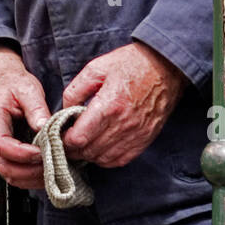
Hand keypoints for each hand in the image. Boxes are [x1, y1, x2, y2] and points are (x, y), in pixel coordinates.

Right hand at [0, 44, 50, 189]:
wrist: (4, 81)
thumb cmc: (13, 83)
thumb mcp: (27, 89)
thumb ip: (36, 109)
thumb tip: (46, 128)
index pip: (0, 145)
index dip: (22, 153)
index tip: (43, 152)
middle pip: (4, 165)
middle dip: (29, 171)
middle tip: (53, 165)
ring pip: (9, 173)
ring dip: (31, 177)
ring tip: (54, 171)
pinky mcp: (7, 152)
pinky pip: (16, 171)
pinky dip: (31, 176)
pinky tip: (49, 171)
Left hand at [60, 43, 185, 167]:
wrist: (165, 67)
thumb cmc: (130, 64)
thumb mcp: (96, 68)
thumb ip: (75, 90)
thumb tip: (64, 110)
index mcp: (109, 105)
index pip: (79, 138)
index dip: (64, 140)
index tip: (59, 133)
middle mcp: (123, 124)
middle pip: (89, 151)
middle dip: (73, 149)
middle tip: (65, 141)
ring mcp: (136, 134)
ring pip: (104, 159)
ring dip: (89, 155)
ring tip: (81, 145)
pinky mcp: (145, 139)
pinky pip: (121, 160)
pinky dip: (106, 159)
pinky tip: (99, 149)